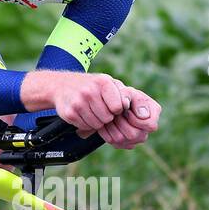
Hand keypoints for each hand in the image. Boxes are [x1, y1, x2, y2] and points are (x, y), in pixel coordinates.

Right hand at [20, 71, 161, 148]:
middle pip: (108, 118)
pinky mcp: (69, 112)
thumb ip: (126, 96)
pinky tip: (82, 114)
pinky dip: (85, 124)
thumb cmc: (92, 86)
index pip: (119, 107)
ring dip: (96, 122)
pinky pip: (84, 127)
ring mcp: (78, 102)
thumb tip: (146, 116)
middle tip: (100, 109)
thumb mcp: (109, 85)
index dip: (117, 110)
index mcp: (103, 82)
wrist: (62, 86)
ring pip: (96, 125)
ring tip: (91, 111)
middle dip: (106, 117)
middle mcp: (90, 91)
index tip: (112, 106)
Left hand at [98, 86, 160, 148]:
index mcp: (153, 114)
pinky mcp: (125, 144)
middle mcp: (147, 130)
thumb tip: (143, 115)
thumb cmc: (122, 96)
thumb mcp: (128, 93)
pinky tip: (108, 122)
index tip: (126, 110)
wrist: (111, 103)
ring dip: (112, 126)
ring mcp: (136, 140)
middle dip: (121, 122)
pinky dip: (107, 131)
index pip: (151, 126)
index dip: (136, 119)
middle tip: (115, 113)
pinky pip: (114, 142)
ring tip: (111, 116)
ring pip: (121, 139)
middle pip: (134, 135)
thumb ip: (137, 101)